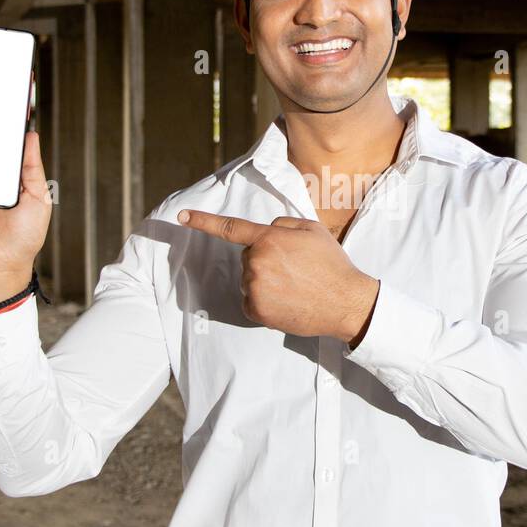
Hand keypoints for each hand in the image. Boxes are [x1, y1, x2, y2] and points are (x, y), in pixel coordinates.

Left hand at [178, 210, 379, 343]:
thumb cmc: (332, 265)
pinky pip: (250, 300)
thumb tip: (266, 231)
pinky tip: (287, 301)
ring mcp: (254, 287)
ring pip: (249, 279)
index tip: (181, 216)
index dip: (202, 220)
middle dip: (266, 259)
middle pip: (248, 257)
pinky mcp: (256, 310)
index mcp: (269, 238)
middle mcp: (257, 262)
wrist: (345, 302)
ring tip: (295, 286)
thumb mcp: (312, 230)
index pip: (229, 227)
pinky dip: (264, 301)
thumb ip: (283, 224)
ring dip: (266, 281)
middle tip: (295, 268)